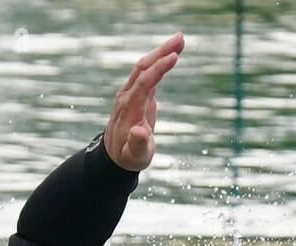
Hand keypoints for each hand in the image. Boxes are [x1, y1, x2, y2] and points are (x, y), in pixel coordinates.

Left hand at [103, 32, 183, 172]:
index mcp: (129, 109)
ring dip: (161, 52)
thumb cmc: (128, 157)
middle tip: (180, 38)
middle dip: (161, 52)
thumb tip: (140, 132)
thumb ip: (138, 144)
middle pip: (143, 68)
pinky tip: (172, 53)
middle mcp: (128, 97)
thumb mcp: (135, 156)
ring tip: (180, 40)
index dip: (158, 69)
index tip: (174, 56)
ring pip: (145, 67)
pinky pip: (148, 73)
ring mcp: (132, 93)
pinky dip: (160, 61)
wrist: (115, 155)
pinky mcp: (138, 94)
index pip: (144, 83)